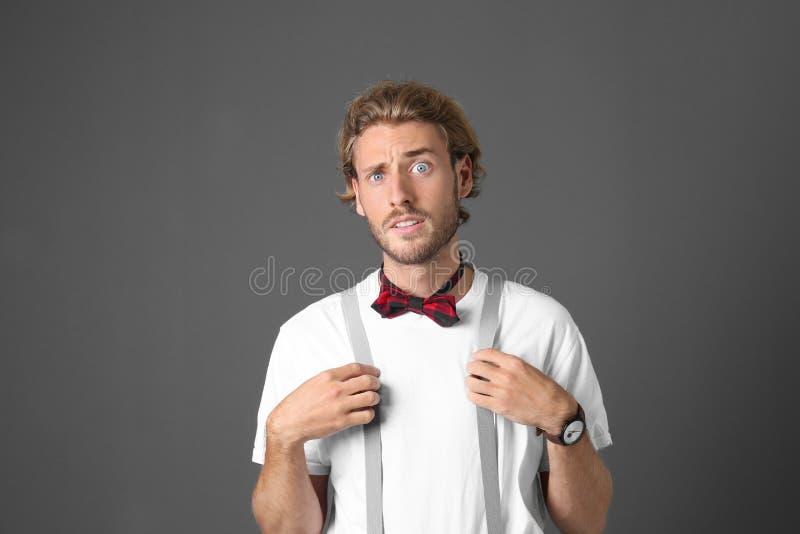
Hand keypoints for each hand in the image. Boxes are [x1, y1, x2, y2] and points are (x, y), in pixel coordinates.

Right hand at [267, 362, 381, 446]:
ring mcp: (340, 405)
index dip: (369, 369)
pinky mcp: (342, 421)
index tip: (374, 372)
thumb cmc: (298, 404)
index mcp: (328, 376)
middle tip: (376, 385)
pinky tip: (366, 412)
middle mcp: (336, 389)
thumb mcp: (313, 382)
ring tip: (373, 399)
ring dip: (375, 398)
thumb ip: (331, 378)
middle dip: (375, 383)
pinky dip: (369, 413)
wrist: (289, 423)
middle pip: (367, 381)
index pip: (356, 368)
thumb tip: (349, 377)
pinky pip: (366, 415)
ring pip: (370, 397)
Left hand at [464, 348, 576, 434]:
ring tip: (472, 382)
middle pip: (476, 367)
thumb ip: (510, 365)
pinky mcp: (499, 406)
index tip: (475, 357)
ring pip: (472, 382)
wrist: (553, 409)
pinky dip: (472, 395)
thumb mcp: (528, 369)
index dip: (477, 355)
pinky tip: (474, 394)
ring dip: (470, 381)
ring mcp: (501, 391)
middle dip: (471, 368)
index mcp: (513, 363)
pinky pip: (476, 399)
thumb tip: (494, 363)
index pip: (487, 353)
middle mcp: (505, 375)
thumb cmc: (544, 390)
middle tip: (471, 370)